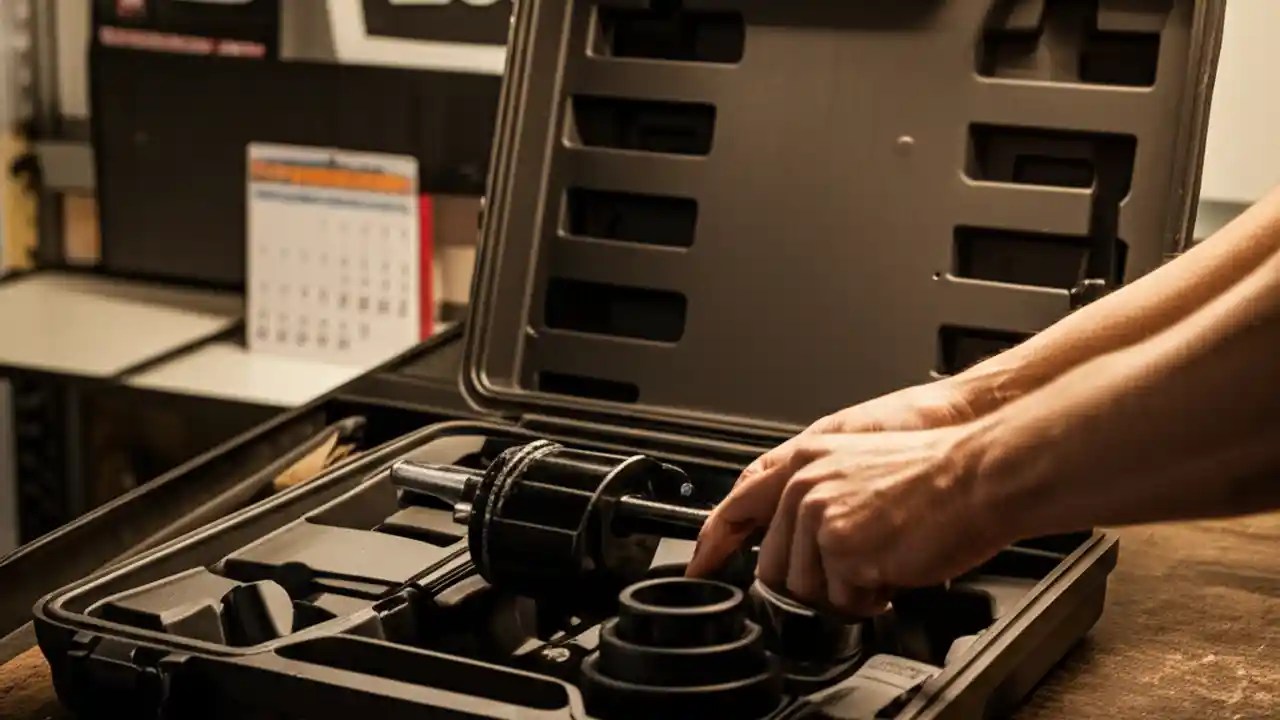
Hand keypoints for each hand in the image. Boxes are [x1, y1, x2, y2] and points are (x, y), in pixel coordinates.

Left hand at [687, 426, 1010, 616]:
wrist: (978, 473)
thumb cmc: (935, 471)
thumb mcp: (858, 465)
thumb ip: (819, 493)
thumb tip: (804, 537)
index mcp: (804, 460)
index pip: (738, 506)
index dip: (714, 543)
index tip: (701, 567)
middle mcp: (803, 485)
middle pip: (774, 566)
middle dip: (811, 583)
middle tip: (854, 573)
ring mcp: (819, 515)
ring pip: (806, 589)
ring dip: (844, 592)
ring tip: (882, 564)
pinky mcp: (842, 546)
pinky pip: (842, 600)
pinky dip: (869, 599)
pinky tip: (894, 571)